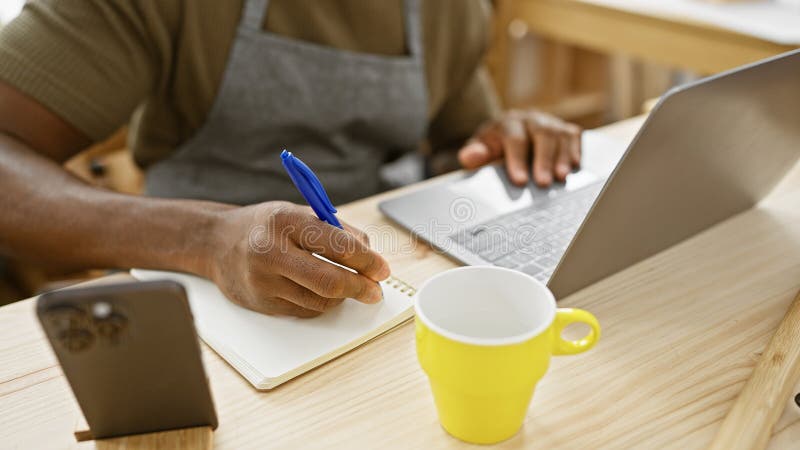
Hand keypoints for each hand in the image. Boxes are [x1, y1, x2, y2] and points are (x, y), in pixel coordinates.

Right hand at [206, 201, 389, 317]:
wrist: (217, 243)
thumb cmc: (267, 226)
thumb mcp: (300, 213)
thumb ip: (336, 230)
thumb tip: (371, 255)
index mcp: (285, 220)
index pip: (336, 244)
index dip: (366, 260)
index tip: (382, 269)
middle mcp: (270, 251)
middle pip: (328, 280)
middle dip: (360, 287)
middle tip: (375, 289)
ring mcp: (263, 281)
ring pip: (320, 300)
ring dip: (343, 297)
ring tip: (348, 285)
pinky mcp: (261, 303)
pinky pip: (306, 310)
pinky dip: (322, 303)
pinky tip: (320, 290)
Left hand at [458, 109, 581, 186]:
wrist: (509, 137)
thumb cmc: (494, 149)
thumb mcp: (480, 151)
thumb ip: (474, 155)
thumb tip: (470, 156)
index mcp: (507, 123)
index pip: (514, 139)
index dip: (517, 160)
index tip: (519, 181)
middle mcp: (531, 119)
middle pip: (542, 134)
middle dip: (543, 160)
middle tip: (543, 183)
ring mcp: (550, 123)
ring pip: (560, 135)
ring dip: (562, 157)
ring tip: (561, 177)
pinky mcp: (565, 130)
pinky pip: (574, 136)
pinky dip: (575, 150)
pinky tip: (575, 166)